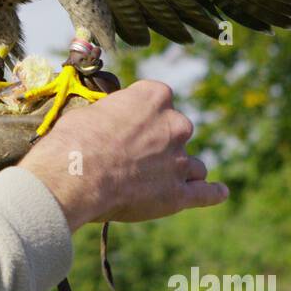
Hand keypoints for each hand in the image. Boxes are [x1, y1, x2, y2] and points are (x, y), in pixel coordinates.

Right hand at [19, 79, 228, 231]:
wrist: (74, 176)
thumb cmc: (74, 141)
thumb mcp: (90, 112)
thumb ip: (113, 115)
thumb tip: (110, 124)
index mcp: (155, 97)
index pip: (158, 98)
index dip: (141, 114)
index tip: (127, 125)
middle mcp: (175, 125)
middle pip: (177, 130)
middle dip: (161, 142)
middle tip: (134, 156)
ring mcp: (180, 161)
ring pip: (192, 164)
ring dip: (178, 170)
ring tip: (153, 182)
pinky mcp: (179, 194)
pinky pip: (205, 193)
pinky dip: (211, 193)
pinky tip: (217, 192)